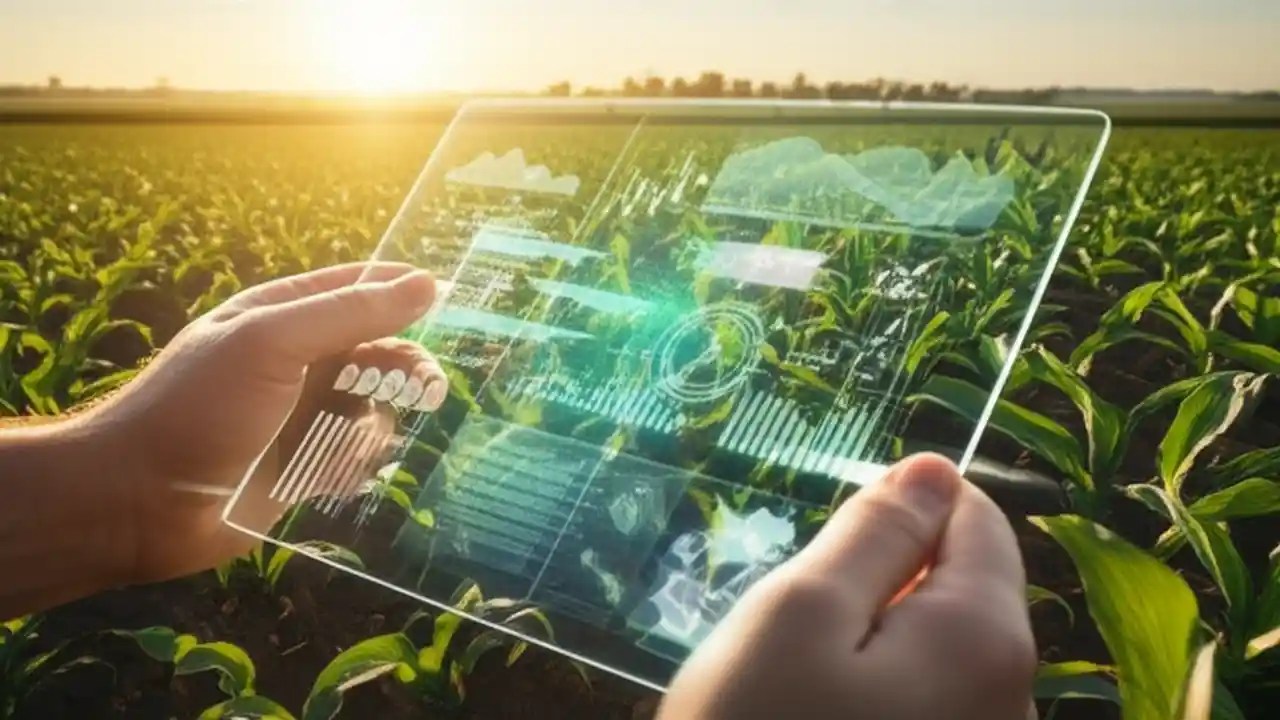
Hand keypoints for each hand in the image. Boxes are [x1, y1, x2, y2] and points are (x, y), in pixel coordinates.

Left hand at [82, 262, 443, 587]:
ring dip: (379, 422)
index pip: (357, 288)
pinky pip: (357, 456)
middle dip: (404, 368)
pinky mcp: (304, 467)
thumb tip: (424, 284)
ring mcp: (300, 416)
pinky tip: (341, 471)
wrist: (140, 502)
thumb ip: (350, 313)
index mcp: (281, 316)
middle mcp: (295, 362)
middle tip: (426, 389)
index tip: (449, 299)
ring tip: (359, 441)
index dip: (403, 290)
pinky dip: (359, 461)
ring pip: (374, 407)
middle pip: (377, 350)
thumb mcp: (273, 343)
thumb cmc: (199, 408)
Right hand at [658, 454, 1035, 719]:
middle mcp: (1016, 700)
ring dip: (874, 646)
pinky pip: (927, 706)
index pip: (977, 518)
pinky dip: (877, 696)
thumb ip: (875, 533)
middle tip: (801, 637)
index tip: (829, 555)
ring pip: (938, 652)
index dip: (900, 510)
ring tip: (801, 689)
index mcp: (987, 638)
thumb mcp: (797, 612)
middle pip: (962, 590)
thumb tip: (936, 467)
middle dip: (881, 588)